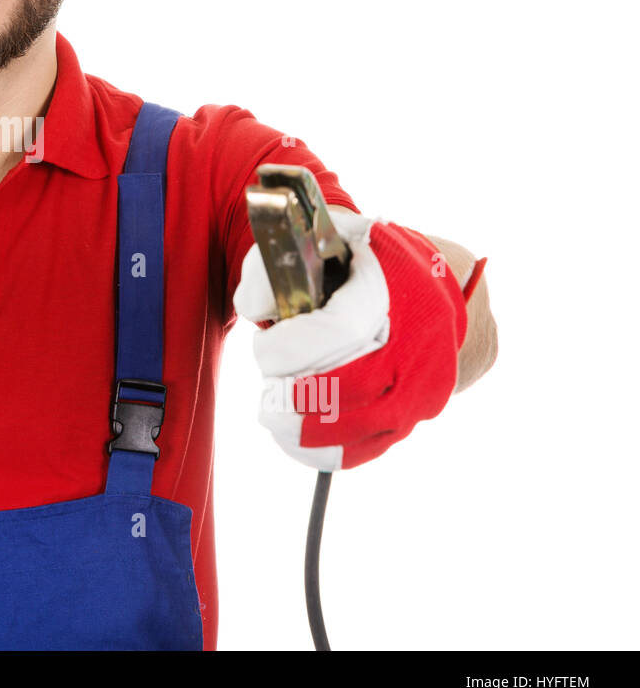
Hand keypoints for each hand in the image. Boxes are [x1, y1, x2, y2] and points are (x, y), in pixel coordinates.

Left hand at [233, 210, 467, 469]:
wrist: (433, 284)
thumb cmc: (367, 259)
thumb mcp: (326, 236)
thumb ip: (282, 261)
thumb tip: (255, 310)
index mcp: (396, 290)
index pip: (339, 331)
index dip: (290, 347)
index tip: (264, 346)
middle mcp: (417, 343)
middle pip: (349, 387)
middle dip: (293, 394)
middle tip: (267, 390)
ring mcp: (422, 386)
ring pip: (360, 427)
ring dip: (301, 429)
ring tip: (273, 412)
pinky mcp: (418, 415)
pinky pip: (366, 447)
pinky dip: (322, 451)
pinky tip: (292, 438)